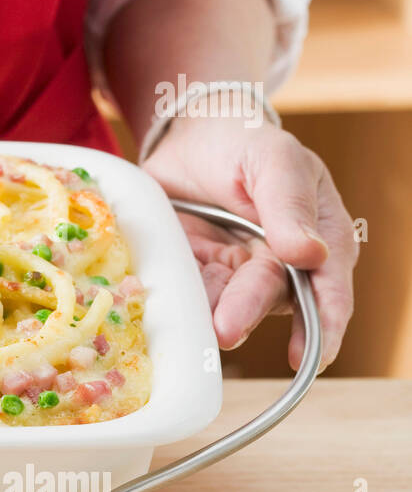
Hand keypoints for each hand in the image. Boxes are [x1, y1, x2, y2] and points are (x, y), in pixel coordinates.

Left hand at [142, 117, 356, 370]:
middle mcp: (279, 265)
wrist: (188, 136)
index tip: (311, 356)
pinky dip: (178, 307)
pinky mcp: (194, 275)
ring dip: (210, 319)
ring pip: (225, 305)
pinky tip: (166, 315)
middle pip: (269, 299)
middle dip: (248, 314)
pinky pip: (187, 296)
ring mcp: (233, 274)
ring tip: (195, 328)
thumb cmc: (244, 143)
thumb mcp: (273, 161)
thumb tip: (311, 255)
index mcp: (318, 238)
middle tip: (227, 330)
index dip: (322, 324)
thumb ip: (289, 204)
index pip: (326, 288)